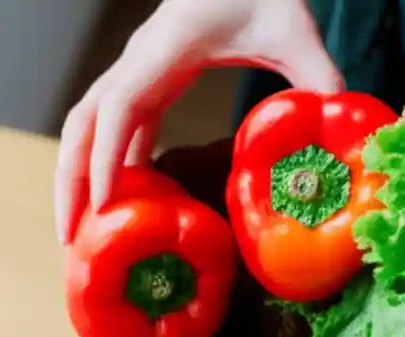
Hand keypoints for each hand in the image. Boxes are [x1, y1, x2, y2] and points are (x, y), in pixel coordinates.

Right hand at [53, 0, 340, 242]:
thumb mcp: (294, 30)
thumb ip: (316, 75)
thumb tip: (336, 125)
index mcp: (164, 50)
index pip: (119, 107)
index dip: (105, 158)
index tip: (103, 206)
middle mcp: (136, 61)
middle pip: (82, 124)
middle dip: (70, 181)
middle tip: (68, 238)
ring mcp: (136, 71)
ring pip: (87, 128)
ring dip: (78, 178)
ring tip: (81, 233)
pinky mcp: (147, 81)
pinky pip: (115, 129)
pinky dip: (110, 166)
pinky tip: (122, 206)